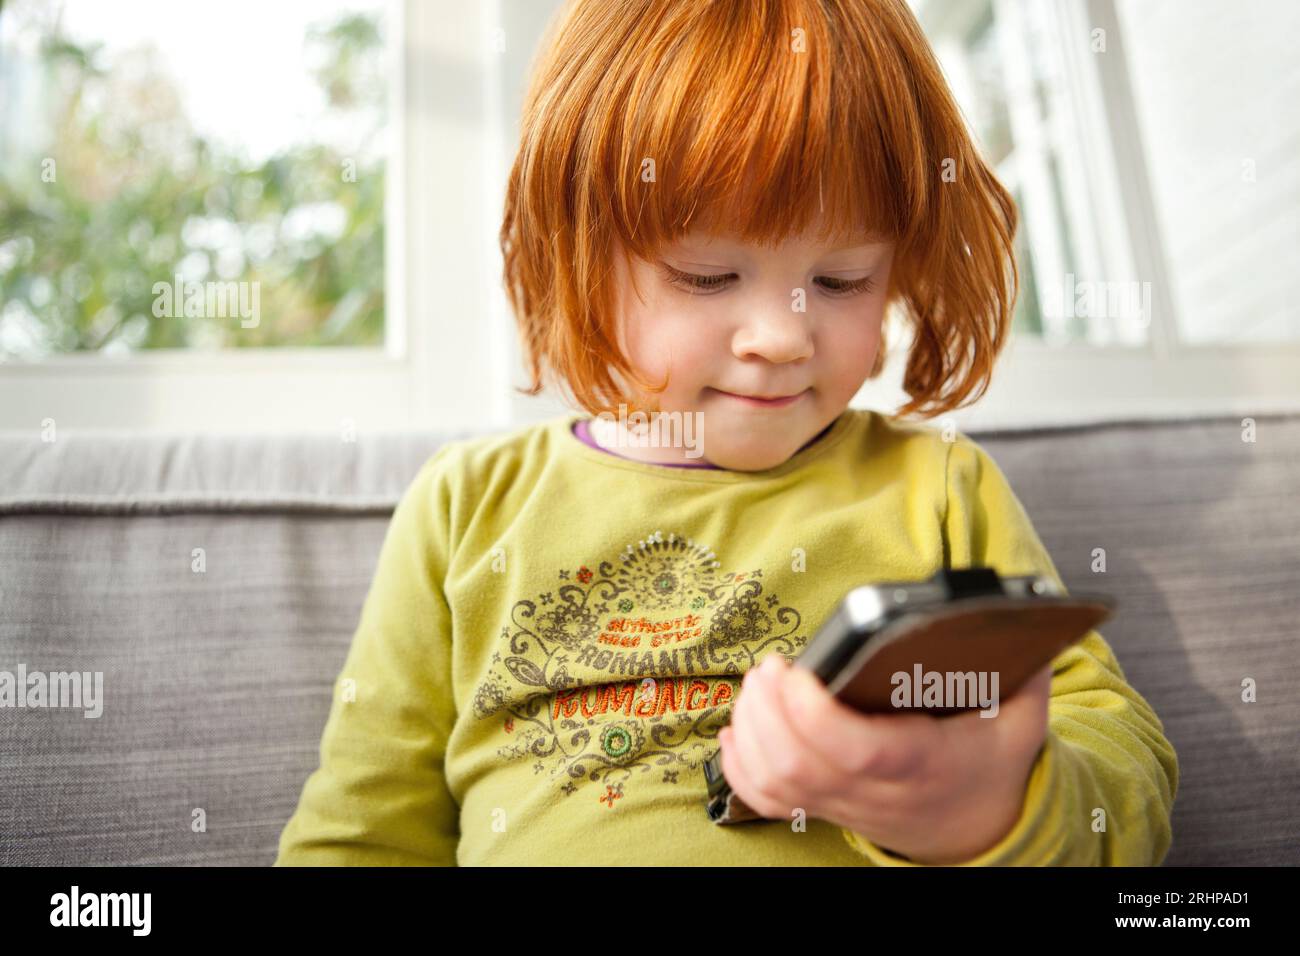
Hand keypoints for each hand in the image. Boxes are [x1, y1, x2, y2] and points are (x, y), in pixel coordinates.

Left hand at [716, 654, 1050, 862]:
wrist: (982, 829)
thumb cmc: (991, 763)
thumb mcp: (1021, 717)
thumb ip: (1022, 666)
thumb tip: (1018, 612)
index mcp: (923, 762)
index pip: (857, 749)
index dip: (813, 713)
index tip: (795, 670)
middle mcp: (878, 789)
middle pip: (801, 765)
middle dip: (769, 711)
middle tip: (768, 668)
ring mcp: (847, 804)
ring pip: (778, 783)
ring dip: (751, 731)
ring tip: (755, 686)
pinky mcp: (826, 808)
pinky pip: (768, 801)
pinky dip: (741, 767)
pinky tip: (737, 730)